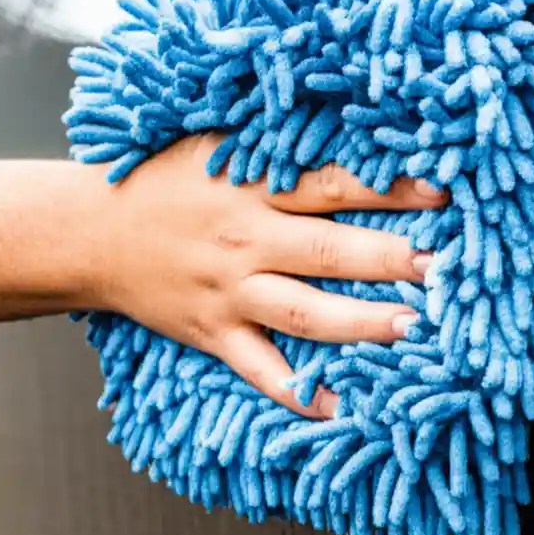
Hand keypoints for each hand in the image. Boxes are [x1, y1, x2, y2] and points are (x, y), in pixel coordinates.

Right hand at [88, 134, 446, 418]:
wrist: (89, 232)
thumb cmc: (161, 181)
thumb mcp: (216, 145)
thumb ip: (276, 144)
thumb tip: (346, 126)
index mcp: (252, 186)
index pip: (333, 185)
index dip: (389, 188)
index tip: (443, 191)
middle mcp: (246, 239)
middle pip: (329, 251)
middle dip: (392, 261)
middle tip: (444, 271)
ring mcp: (229, 291)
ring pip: (304, 312)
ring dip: (361, 323)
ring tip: (413, 328)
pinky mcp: (211, 332)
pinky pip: (259, 368)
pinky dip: (295, 393)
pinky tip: (336, 407)